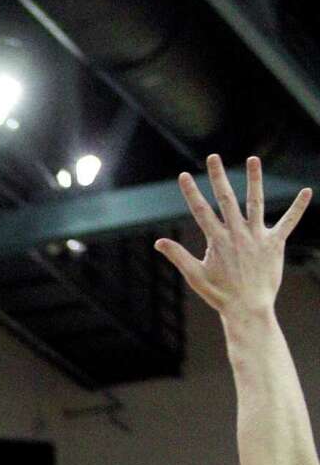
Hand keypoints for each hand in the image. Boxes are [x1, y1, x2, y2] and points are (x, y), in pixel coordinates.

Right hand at [155, 154, 311, 317]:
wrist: (247, 308)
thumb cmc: (219, 295)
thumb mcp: (195, 276)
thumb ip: (178, 256)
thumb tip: (159, 243)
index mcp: (217, 240)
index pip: (201, 211)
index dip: (191, 193)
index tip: (184, 176)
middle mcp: (237, 233)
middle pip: (226, 199)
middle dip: (218, 177)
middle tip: (213, 157)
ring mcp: (257, 237)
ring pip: (256, 202)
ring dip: (254, 179)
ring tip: (253, 159)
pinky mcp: (274, 244)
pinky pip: (288, 222)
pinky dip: (298, 207)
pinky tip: (307, 191)